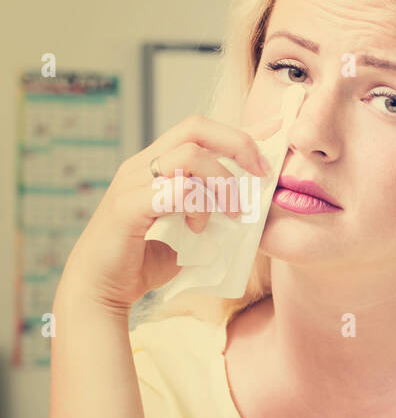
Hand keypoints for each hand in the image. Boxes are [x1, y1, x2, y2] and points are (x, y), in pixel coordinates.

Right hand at [58, 113, 279, 315]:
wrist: (100, 289)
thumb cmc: (142, 262)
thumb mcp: (188, 232)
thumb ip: (211, 214)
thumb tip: (250, 208)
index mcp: (155, 166)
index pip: (198, 129)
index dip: (238, 130)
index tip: (274, 134)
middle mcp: (141, 166)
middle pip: (196, 128)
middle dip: (238, 145)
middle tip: (261, 175)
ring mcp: (132, 183)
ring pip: (189, 156)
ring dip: (222, 183)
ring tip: (232, 214)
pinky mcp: (128, 207)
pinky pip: (176, 190)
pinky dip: (198, 207)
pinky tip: (199, 229)